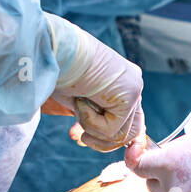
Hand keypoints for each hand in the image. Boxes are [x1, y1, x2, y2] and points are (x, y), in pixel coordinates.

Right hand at [46, 14, 143, 150]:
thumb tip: (89, 138)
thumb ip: (91, 116)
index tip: (82, 139)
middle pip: (129, 133)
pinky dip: (91, 122)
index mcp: (122, 84)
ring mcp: (134, 88)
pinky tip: (81, 100)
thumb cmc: (59, 71)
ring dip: (93, 129)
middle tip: (80, 136)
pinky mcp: (131, 93)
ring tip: (78, 107)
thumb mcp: (78, 99)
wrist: (56, 50)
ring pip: (121, 135)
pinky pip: (113, 129)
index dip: (105, 139)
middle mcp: (132, 85)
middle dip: (102, 142)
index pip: (126, 123)